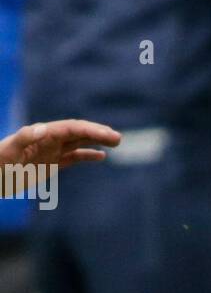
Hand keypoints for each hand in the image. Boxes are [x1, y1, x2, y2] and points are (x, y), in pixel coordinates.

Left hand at [0, 119, 119, 192]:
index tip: (107, 135)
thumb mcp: (8, 151)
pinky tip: (101, 157)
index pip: (71, 128)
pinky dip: (87, 156)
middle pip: (79, 132)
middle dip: (98, 134)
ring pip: (79, 142)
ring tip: (116, 142)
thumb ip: (23, 137)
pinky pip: (73, 157)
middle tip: (118, 139)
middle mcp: (49, 139)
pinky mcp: (51, 163)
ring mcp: (51, 151)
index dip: (90, 130)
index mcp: (42, 134)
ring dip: (97, 141)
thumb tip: (43, 129)